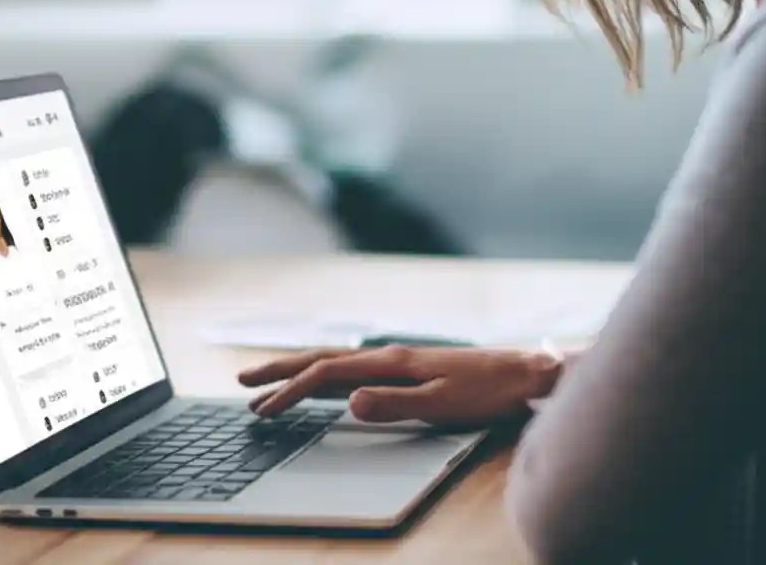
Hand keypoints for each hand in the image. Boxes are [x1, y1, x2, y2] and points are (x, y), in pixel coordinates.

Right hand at [237, 345, 562, 424]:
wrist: (524, 374)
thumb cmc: (488, 392)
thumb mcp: (442, 404)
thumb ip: (393, 404)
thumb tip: (347, 402)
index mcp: (391, 362)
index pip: (326, 373)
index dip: (291, 390)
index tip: (264, 409)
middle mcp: (388, 356)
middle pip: (320, 359)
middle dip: (279, 370)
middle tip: (241, 382)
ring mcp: (396, 361)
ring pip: (334, 363)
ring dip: (297, 372)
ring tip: (266, 385)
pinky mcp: (407, 370)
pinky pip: (352, 369)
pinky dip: (323, 375)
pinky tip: (318, 384)